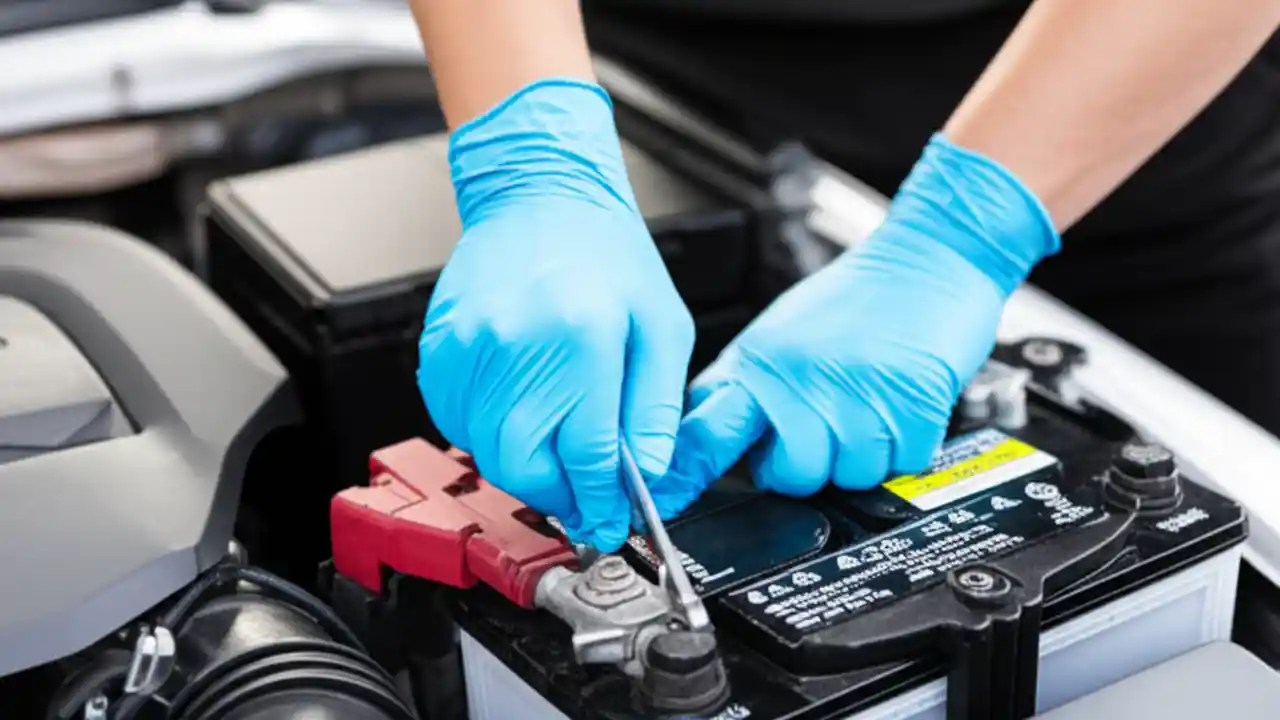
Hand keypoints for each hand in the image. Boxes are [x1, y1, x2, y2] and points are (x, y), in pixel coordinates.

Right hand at [418, 80, 693, 549]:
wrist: (539, 194)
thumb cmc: (607, 254)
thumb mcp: (663, 328)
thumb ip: (655, 410)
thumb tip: (646, 478)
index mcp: (583, 340)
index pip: (588, 457)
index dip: (601, 502)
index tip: (608, 521)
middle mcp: (517, 347)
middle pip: (524, 466)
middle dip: (557, 494)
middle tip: (582, 491)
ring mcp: (468, 350)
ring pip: (486, 453)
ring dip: (523, 464)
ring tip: (554, 434)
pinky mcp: (439, 351)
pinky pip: (457, 423)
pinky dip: (488, 433)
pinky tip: (519, 405)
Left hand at [652, 134, 1059, 516]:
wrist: (931, 253)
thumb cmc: (858, 297)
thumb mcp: (777, 335)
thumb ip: (744, 389)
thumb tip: (703, 440)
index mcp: (758, 364)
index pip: (703, 436)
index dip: (683, 478)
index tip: (662, 506)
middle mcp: (800, 381)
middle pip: (789, 476)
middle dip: (806, 466)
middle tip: (823, 428)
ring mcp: (855, 395)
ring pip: (846, 478)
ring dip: (859, 457)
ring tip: (865, 410)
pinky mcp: (910, 406)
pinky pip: (898, 465)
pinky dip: (902, 449)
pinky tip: (897, 409)